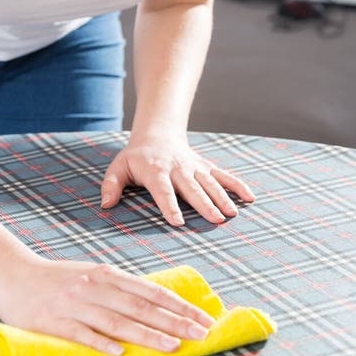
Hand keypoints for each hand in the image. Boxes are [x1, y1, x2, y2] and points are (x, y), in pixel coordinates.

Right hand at [0, 255, 214, 355]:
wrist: (14, 275)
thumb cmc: (57, 279)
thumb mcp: (91, 277)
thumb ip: (119, 290)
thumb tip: (154, 304)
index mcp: (106, 275)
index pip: (150, 292)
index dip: (179, 305)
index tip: (203, 318)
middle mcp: (95, 287)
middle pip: (141, 306)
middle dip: (174, 321)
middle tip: (201, 334)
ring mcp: (76, 305)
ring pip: (118, 321)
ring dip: (147, 334)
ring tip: (173, 346)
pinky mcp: (56, 322)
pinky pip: (82, 334)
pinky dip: (102, 342)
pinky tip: (120, 352)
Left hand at [100, 136, 254, 225]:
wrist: (157, 133)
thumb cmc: (136, 157)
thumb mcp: (118, 167)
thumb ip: (111, 185)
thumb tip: (105, 205)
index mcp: (155, 171)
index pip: (163, 191)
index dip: (169, 206)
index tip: (178, 221)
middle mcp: (178, 169)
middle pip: (192, 188)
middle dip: (204, 204)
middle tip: (216, 220)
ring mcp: (194, 167)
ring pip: (210, 183)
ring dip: (222, 198)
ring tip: (232, 214)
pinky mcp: (205, 167)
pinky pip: (223, 176)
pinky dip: (237, 185)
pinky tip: (249, 198)